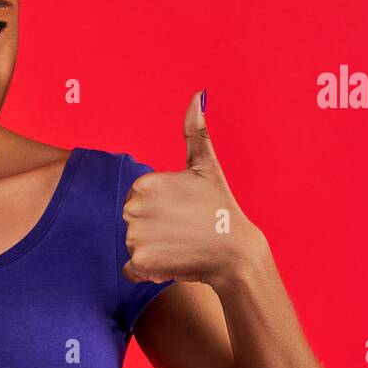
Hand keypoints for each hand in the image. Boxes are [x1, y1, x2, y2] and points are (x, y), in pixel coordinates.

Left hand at [122, 91, 261, 290]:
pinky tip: (172, 261)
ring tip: (179, 245)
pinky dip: (148, 271)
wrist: (235, 253)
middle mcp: (134, 207)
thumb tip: (197, 96)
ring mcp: (135, 235)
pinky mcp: (140, 261)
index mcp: (145, 183)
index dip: (159, 210)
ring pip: (132, 245)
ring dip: (152, 250)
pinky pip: (132, 270)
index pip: (138, 201)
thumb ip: (195, 132)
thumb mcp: (206, 167)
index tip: (182, 212)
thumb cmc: (220, 208)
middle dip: (152, 230)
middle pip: (132, 223)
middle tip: (182, 230)